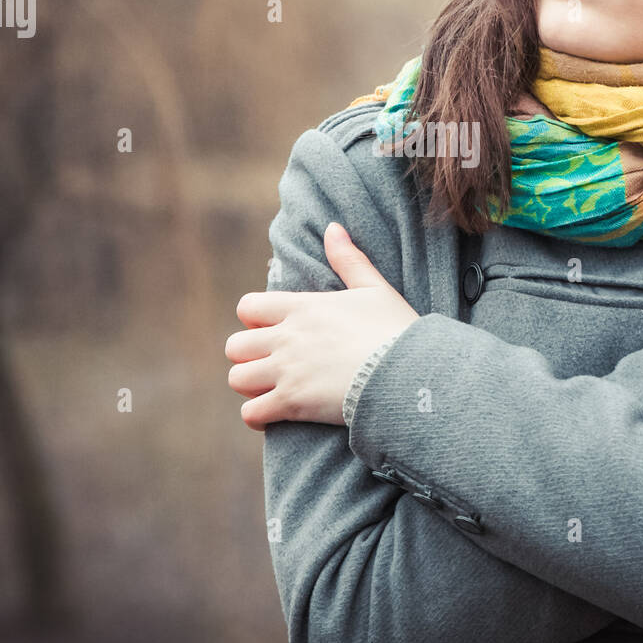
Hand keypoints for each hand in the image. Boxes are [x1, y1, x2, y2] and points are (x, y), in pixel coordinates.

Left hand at [225, 222, 419, 430]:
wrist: (408, 373)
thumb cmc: (395, 330)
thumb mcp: (374, 288)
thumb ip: (348, 259)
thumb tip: (333, 227)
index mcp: (302, 308)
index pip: (248, 307)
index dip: (254, 321)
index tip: (272, 330)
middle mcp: (286, 337)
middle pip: (235, 346)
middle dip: (247, 356)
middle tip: (270, 363)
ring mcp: (286, 371)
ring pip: (237, 378)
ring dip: (251, 385)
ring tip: (271, 389)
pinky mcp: (292, 403)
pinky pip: (251, 413)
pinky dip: (258, 415)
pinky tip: (274, 414)